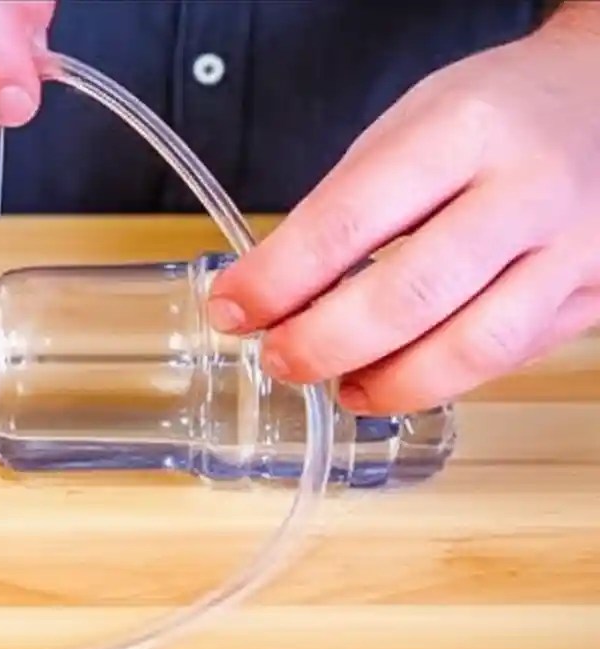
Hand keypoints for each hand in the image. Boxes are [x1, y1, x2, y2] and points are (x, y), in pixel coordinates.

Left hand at [207, 2, 599, 415]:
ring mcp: (573, 248)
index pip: (348, 222)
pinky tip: (399, 378)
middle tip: (280, 360)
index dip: (277, 280)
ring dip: (389, 384)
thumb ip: (342, 208)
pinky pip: (510, 358)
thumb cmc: (495, 114)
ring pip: (472, 348)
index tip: (232, 308)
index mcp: (461, 131)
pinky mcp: (596, 294)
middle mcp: (526, 190)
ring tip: (341, 386)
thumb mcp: (406, 127)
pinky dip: (443, 380)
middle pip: (410, 296)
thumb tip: (268, 290)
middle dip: (324, 343)